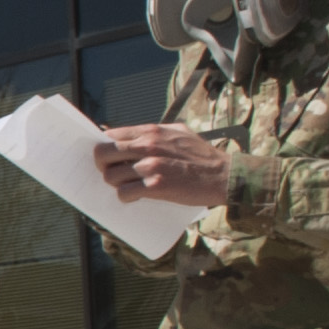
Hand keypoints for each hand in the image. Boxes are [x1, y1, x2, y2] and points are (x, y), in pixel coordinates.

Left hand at [94, 123, 231, 206]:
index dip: (104, 148)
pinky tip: (136, 197)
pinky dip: (126, 197)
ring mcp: (151, 166)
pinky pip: (124, 193)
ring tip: (129, 186)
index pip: (110, 136)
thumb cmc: (201, 156)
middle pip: (102, 154)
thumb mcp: (178, 133)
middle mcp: (148, 145)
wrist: (225, 175)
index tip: (108, 158)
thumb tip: (124, 135)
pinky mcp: (156, 186)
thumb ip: (152, 133)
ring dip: (116, 184)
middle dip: (103, 166)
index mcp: (151, 131)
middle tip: (114, 174)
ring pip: (111, 176)